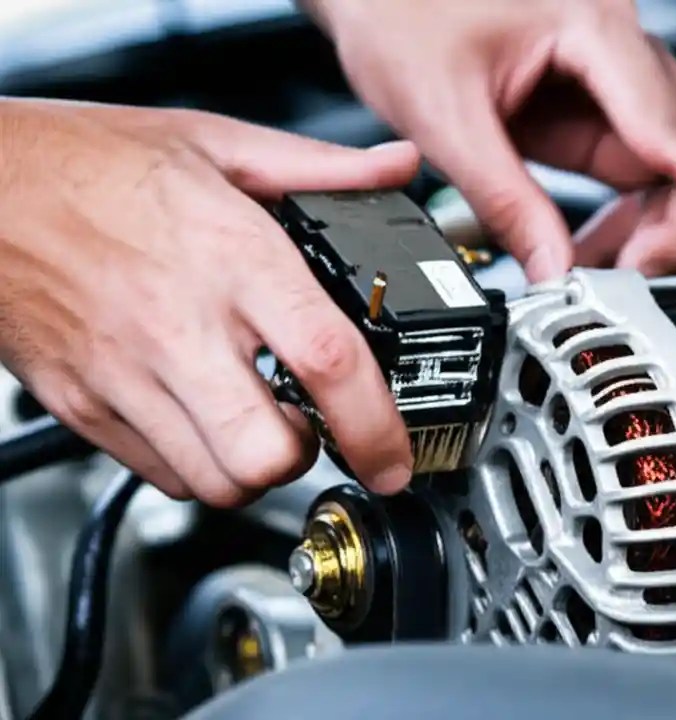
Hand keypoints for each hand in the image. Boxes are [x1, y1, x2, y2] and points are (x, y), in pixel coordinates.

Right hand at [0, 100, 420, 505]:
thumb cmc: (84, 162)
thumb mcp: (216, 144)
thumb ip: (319, 168)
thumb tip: (395, 168)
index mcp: (232, 258)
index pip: (327, 360)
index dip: (376, 424)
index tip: (396, 456)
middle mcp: (180, 326)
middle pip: (268, 454)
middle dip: (309, 459)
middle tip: (317, 428)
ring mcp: (125, 375)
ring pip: (215, 482)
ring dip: (255, 470)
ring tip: (262, 424)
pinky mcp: (83, 404)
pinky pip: (160, 473)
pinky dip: (199, 466)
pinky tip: (205, 420)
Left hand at [303, 0, 675, 280]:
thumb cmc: (397, 8)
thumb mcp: (445, 117)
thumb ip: (508, 203)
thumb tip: (554, 275)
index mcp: (593, 26)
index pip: (674, 129)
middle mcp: (620, 45)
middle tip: (649, 278)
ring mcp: (615, 76)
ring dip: (659, 226)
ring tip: (606, 273)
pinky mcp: (597, 103)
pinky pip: (643, 167)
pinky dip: (632, 217)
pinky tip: (603, 253)